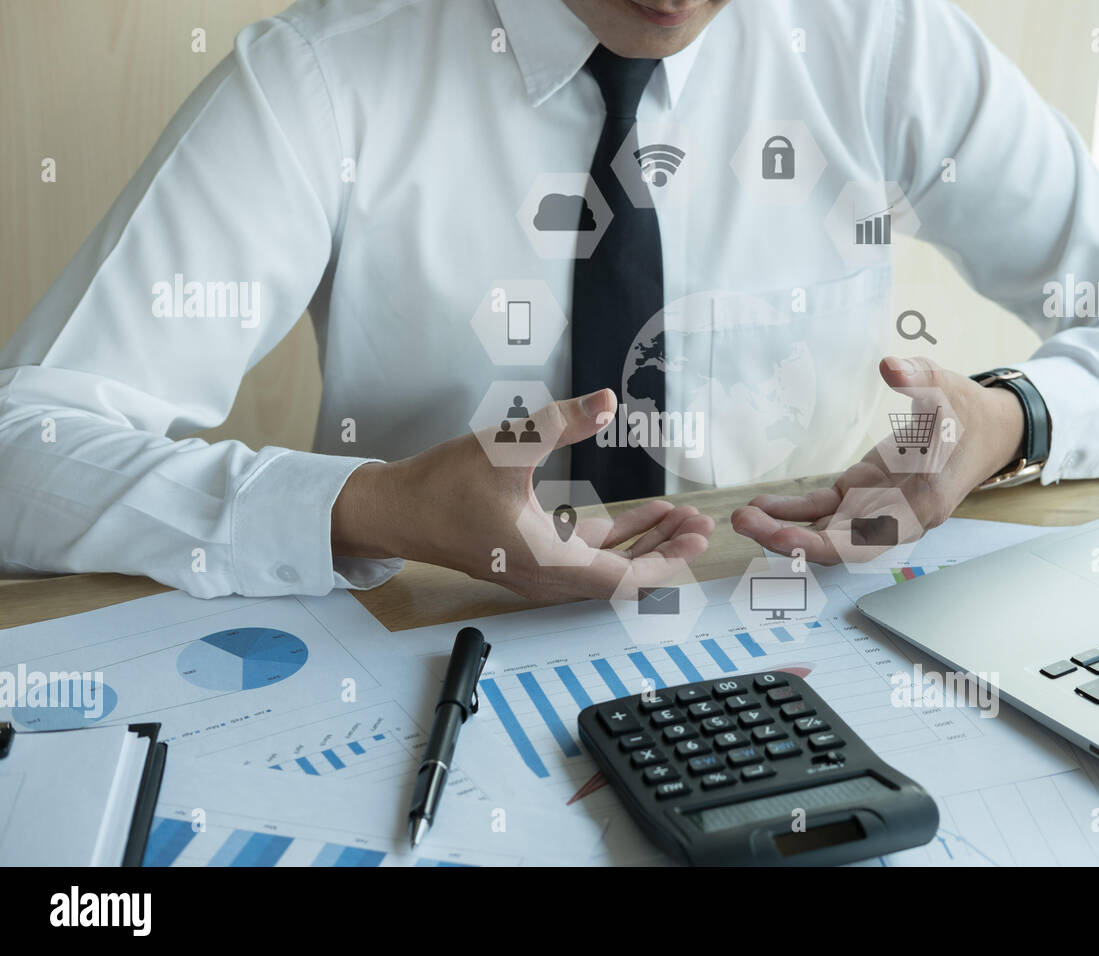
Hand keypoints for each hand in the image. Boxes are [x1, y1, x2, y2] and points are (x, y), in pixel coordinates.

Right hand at [332, 388, 714, 598]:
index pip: (623, 581)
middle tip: (701, 525)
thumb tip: (606, 400)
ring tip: (681, 518)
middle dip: (665, 551)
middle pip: (622, 579)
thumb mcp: (505, 446)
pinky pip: (584, 557)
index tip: (695, 539)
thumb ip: (558, 423)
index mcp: (547, 563)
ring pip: (606, 569)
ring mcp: (538, 571)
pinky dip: (616, 540)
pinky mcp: (530, 557)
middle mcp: (546, 578)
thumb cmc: (442, 484)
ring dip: (644, 545)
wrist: (394, 509)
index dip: (665, 561)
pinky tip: (640, 516)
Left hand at [730, 356, 1024, 563]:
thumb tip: (890, 365)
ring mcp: (873, 509)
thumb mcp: (949, 390)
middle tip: (748, 524)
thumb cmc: (966, 414)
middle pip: (839, 545)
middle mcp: (894, 518)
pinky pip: (820, 510)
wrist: (981, 430)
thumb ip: (920, 378)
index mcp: (921, 506)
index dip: (830, 544)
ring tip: (741, 517)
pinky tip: (759, 504)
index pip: (871, 538)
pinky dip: (790, 511)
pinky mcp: (858, 494)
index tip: (791, 539)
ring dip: (782, 530)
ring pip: (823, 532)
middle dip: (792, 541)